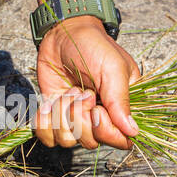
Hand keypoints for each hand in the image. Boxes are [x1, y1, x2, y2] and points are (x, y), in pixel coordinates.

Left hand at [35, 15, 140, 149]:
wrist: (63, 33)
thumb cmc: (93, 46)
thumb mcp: (113, 69)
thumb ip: (120, 101)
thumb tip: (132, 133)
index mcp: (121, 108)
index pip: (120, 140)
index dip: (104, 130)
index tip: (96, 108)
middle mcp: (100, 118)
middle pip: (91, 142)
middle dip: (79, 116)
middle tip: (81, 91)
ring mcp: (76, 119)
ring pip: (67, 141)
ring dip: (62, 114)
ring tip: (67, 92)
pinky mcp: (55, 117)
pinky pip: (48, 137)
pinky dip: (44, 123)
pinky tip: (48, 104)